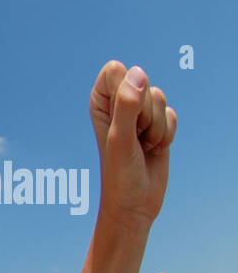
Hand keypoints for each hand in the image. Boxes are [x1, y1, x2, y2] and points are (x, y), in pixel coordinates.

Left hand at [89, 62, 177, 226]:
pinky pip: (172, 115)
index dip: (124, 91)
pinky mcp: (158, 124)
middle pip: (142, 81)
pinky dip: (167, 134)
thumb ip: (126, 106)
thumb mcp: (120, 139)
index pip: (114, 70)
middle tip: (132, 136)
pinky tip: (154, 149)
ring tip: (141, 145)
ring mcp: (140, 114)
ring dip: (155, 126)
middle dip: (143, 111)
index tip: (120, 119)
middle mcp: (118, 104)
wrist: (135, 202)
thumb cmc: (119, 174)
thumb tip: (138, 73)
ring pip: (160, 97)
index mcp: (99, 102)